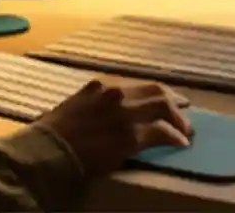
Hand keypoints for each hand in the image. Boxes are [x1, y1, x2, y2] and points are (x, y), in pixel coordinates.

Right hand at [35, 79, 192, 177]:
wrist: (49, 150)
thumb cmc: (53, 133)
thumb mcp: (74, 106)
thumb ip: (92, 103)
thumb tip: (101, 112)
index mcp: (101, 85)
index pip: (137, 84)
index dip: (155, 93)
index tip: (166, 99)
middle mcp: (116, 93)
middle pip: (156, 90)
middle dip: (173, 102)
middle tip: (183, 113)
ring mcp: (124, 113)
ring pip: (164, 107)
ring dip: (178, 120)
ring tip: (185, 131)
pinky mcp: (130, 135)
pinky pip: (162, 133)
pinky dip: (174, 137)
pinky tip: (180, 143)